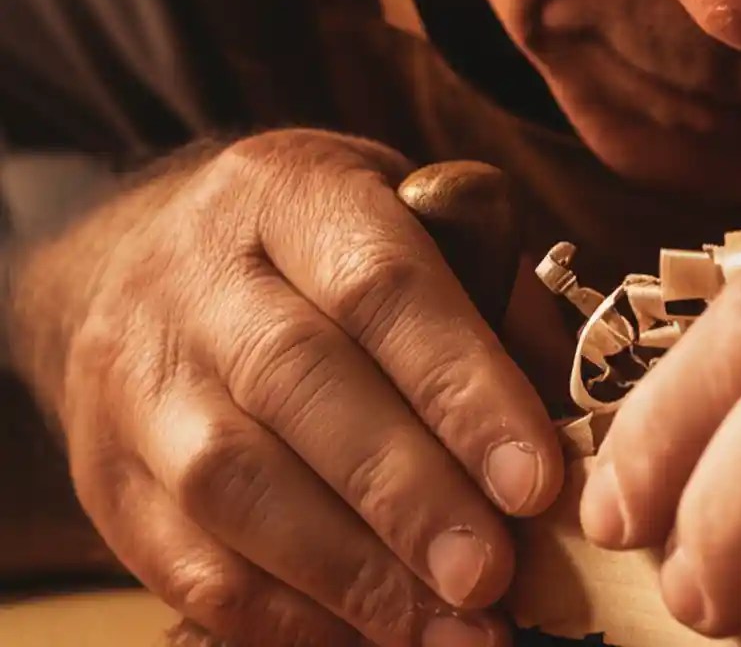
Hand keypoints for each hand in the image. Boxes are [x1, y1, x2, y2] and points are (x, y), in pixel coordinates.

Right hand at [10, 130, 563, 645]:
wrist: (152, 264)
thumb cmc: (324, 254)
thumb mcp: (412, 228)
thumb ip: (495, 307)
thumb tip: (575, 430)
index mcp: (291, 195)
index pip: (382, 286)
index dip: (463, 389)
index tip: (534, 482)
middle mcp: (198, 275)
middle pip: (299, 385)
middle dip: (406, 495)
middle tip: (491, 576)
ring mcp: (137, 376)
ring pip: (231, 483)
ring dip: (354, 575)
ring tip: (454, 631)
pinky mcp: (106, 472)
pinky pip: (186, 561)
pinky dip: (285, 616)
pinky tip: (372, 639)